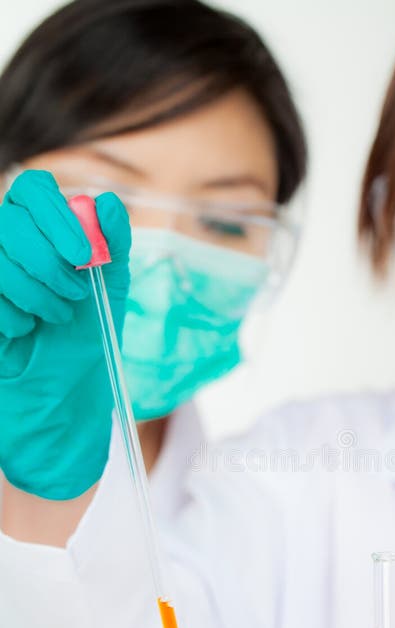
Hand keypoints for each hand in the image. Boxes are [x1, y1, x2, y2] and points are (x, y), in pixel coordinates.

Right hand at [0, 170, 130, 499]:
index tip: (86, 255)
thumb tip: (104, 200)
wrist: (65, 400)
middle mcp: (7, 246)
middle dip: (50, 259)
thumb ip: (114, 245)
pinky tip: (24, 332)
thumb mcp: (113, 291)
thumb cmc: (86, 343)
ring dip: (35, 288)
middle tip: (76, 295)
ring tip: (55, 317)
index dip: (57, 214)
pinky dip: (12, 313)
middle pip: (10, 218)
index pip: (32, 190)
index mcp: (41, 233)